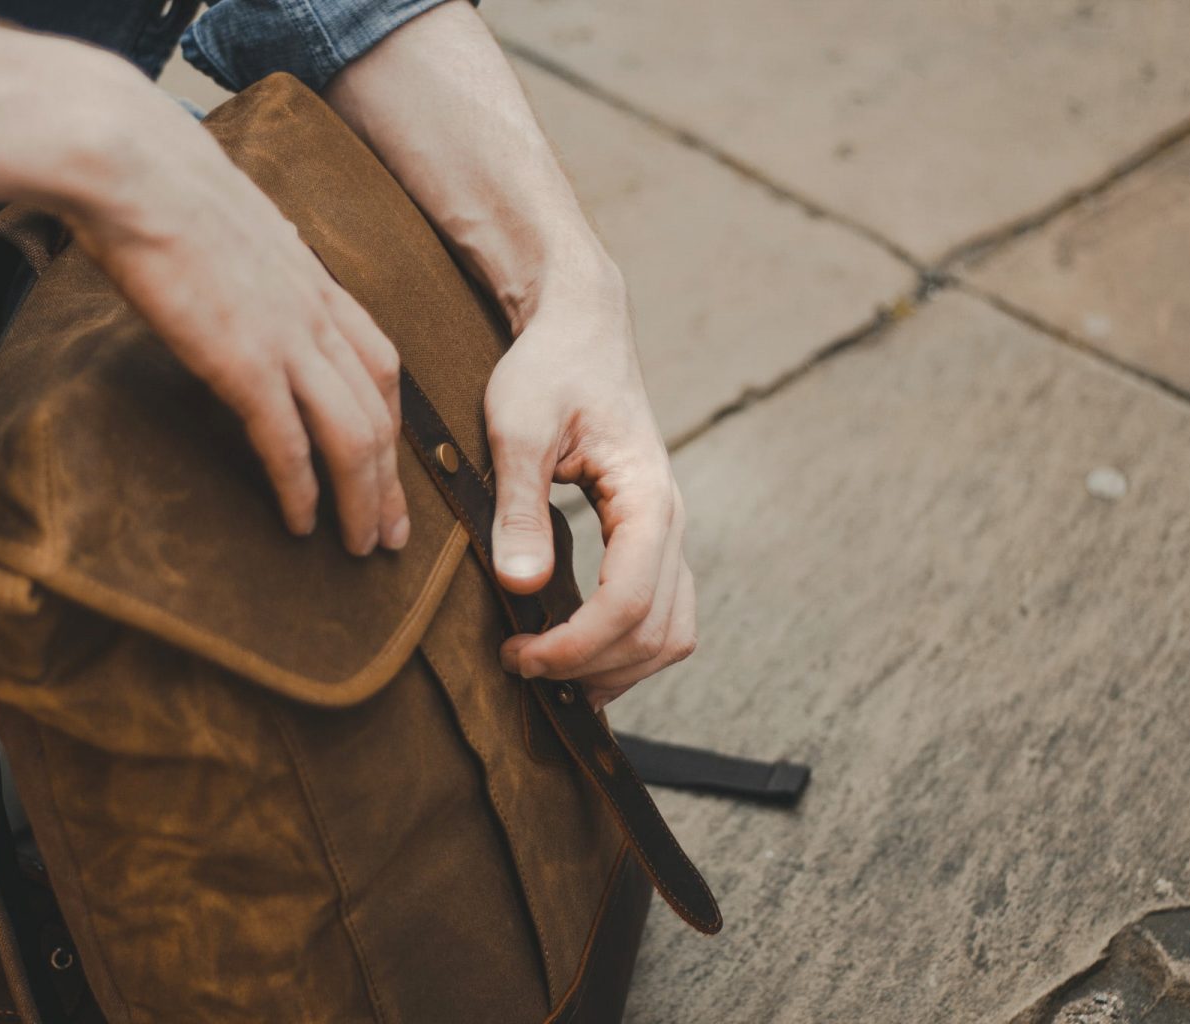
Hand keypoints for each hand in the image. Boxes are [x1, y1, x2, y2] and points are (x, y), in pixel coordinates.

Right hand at [53, 59, 407, 555]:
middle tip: (392, 536)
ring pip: (354, 438)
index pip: (381, 367)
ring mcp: (287, 341)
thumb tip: (247, 286)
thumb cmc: (167, 189)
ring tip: (359, 547)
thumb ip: (259, 270)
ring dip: (363, 499)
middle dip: (392, 483)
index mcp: (318, 286)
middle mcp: (318, 317)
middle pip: (381, 415)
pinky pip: (289, 443)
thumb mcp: (240, 230)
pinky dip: (302, 489)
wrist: (133, 167)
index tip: (393, 469)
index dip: (394, 426)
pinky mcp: (244, 362)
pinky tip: (302, 523)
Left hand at [490, 293, 696, 706]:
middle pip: (658, 630)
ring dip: (618, 667)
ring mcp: (667, 530)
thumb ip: (520, 506)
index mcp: (646, 494)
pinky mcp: (650, 536)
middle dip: (592, 665)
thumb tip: (521, 586)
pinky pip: (662, 610)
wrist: (581, 329)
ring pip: (671, 631)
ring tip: (551, 675)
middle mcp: (671, 518)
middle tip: (520, 665)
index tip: (518, 655)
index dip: (577, 645)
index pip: (631, 601)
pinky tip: (578, 653)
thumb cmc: (548, 368)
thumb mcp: (518, 428)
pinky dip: (627, 646)